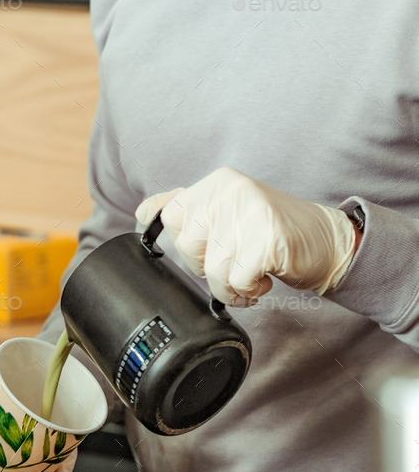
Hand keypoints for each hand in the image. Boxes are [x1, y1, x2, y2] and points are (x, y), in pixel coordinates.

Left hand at [136, 168, 355, 305]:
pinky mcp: (268, 239)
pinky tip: (264, 278)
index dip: (186, 244)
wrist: (328, 241)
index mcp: (217, 183)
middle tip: (235, 264)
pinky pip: (237, 279)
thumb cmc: (273, 233)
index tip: (208, 248)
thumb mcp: (227, 212)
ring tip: (252, 275)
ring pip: (213, 269)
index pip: (170, 216)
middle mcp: (231, 191)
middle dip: (208, 269)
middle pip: (188, 247)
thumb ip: (188, 209)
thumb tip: (144, 212)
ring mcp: (250, 212)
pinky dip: (250, 289)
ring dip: (231, 285)